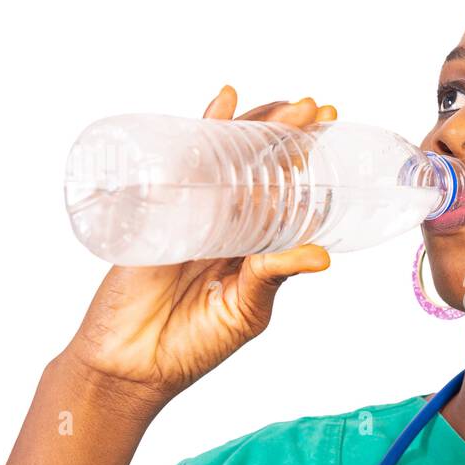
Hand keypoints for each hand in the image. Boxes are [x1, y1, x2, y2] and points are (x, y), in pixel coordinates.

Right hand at [59, 85, 337, 407]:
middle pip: (263, 169)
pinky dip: (204, 128)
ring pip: (230, 159)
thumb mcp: (244, 310)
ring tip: (287, 102)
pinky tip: (224, 101)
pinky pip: (186, 162)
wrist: (130, 364)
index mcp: (255, 247)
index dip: (309, 168)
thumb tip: (323, 257)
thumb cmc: (192, 344)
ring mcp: (196, 213)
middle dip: (290, 135)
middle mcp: (229, 224)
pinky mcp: (162, 208)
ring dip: (258, 126)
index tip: (333, 136)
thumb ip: (274, 278)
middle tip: (318, 106)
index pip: (288, 196)